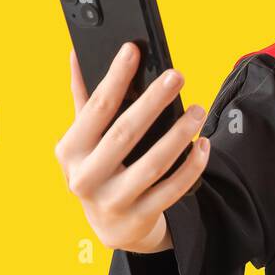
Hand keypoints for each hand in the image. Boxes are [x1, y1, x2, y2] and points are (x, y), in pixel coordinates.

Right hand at [54, 41, 210, 252]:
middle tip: (177, 75)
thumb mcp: (83, 139)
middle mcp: (85, 178)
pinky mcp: (139, 217)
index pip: (95, 108)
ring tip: (198, 111)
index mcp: (70, 151)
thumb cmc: (98, 168)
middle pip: (124, 134)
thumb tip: (76, 53)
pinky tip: (204, 146)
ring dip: (179, 135)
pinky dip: (191, 167)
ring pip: (153, 164)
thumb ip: (82, 98)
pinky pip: (172, 190)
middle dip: (153, 102)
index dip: (114, 78)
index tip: (132, 49)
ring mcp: (112, 201)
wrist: (109, 225)